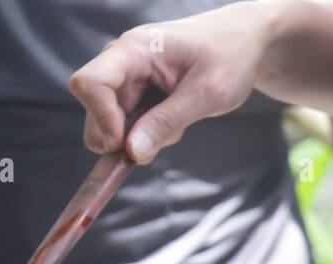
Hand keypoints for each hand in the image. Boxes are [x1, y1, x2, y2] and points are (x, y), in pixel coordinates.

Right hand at [68, 4, 273, 162]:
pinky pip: (124, 124)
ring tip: (176, 122)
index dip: (100, 117)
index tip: (124, 142)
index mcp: (135, 49)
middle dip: (120, 135)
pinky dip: (145, 133)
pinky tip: (172, 119)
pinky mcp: (133, 92)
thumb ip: (167, 122)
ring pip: (107, 122)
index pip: (89, 83)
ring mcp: (126, 77)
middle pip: (92, 108)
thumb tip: (131, 151)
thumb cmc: (230, 56)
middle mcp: (122, 60)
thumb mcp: (207, 93)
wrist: (243, 42)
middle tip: (160, 139)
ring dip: (137, 136)